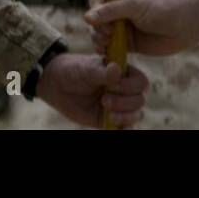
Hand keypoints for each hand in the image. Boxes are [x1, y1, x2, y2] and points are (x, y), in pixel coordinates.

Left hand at [34, 53, 148, 128]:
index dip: (130, 86)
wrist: (57, 84)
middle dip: (124, 102)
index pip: (141, 82)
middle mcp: (124, 89)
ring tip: (108, 114)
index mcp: (124, 73)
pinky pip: (125, 127)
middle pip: (140, 100)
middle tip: (104, 100)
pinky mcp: (109, 119)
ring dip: (125, 116)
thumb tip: (117, 70)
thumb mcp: (86, 69)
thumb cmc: (74, 70)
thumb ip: (102, 72)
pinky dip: (125, 128)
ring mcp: (118, 105)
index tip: (111, 86)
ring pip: (136, 115)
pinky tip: (117, 127)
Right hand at [84, 0, 198, 56]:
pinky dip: (107, 51)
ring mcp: (122, 26)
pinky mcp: (128, 42)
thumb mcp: (135, 5)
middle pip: (95, 19)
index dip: (95, 9)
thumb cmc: (163, 8)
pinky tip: (109, 54)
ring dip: (99, 40)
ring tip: (108, 44)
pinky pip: (111, 47)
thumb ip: (111, 11)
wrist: (186, 26)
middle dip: (97, 28)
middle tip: (108, 35)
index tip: (101, 19)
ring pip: (100, 34)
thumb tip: (87, 18)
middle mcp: (119, 8)